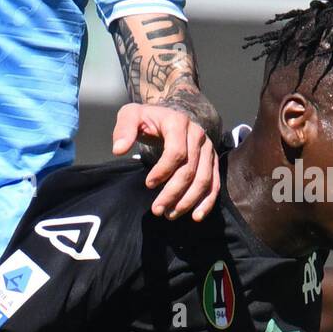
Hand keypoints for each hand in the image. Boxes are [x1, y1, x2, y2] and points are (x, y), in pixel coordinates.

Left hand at [112, 103, 219, 220]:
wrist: (167, 116)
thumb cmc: (147, 118)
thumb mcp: (131, 115)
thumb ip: (123, 129)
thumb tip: (118, 149)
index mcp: (178, 123)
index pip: (176, 152)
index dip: (163, 171)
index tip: (148, 185)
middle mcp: (198, 135)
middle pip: (190, 170)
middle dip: (173, 193)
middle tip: (157, 210)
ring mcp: (208, 148)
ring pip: (204, 180)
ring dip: (188, 201)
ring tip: (170, 215)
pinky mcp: (212, 160)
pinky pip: (214, 183)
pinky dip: (207, 202)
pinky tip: (196, 216)